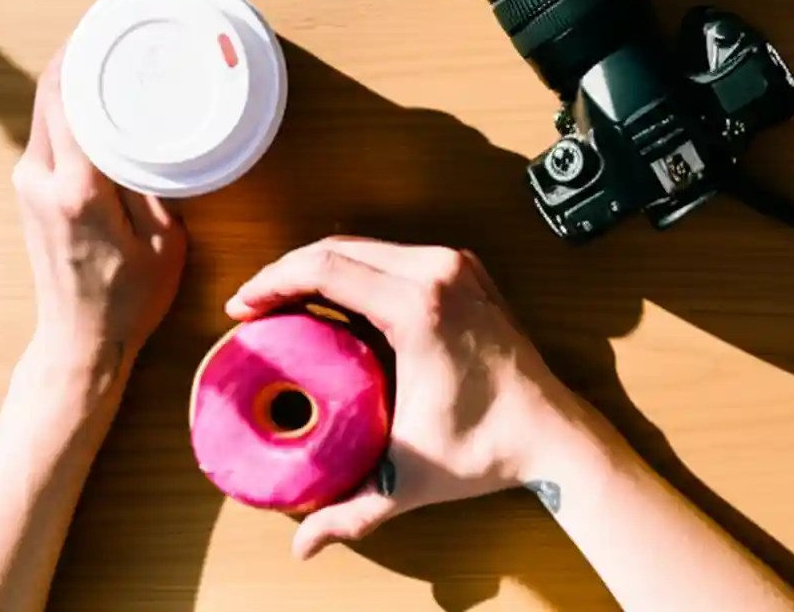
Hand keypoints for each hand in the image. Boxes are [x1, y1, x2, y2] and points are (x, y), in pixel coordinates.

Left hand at [11, 52, 186, 410]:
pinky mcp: (29, 192)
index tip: (106, 27)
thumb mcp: (165, 240)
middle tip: (111, 34)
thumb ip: (154, 182)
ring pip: (45, 113)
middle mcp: (41, 179)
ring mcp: (28, 185)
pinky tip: (96, 105)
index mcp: (78, 188)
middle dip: (77, 58)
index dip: (82, 55)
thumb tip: (151, 137)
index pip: (68, 99)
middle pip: (50, 96)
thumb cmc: (128, 298)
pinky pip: (46, 135)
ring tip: (108, 63)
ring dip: (71, 85)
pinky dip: (67, 112)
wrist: (79, 339)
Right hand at [226, 236, 592, 558]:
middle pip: (340, 248)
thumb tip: (303, 547)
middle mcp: (439, 273)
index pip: (326, 268)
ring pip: (367, 246)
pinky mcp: (466, 269)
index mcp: (420, 308)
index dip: (273, 280)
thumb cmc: (487, 449)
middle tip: (252, 303)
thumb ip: (353, 512)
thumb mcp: (410, 477)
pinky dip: (358, 268)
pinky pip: (397, 254)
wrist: (552, 432)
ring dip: (320, 266)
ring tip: (284, 299)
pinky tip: (334, 297)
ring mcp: (456, 265)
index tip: (241, 305)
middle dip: (287, 271)